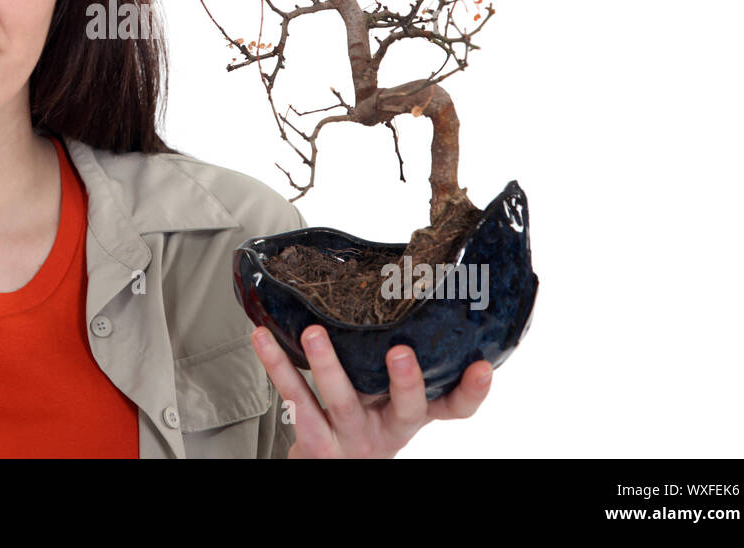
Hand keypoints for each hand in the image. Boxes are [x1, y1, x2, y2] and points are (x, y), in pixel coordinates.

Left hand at [251, 324, 492, 457]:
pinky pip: (295, 397)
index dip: (471, 391)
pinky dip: (276, 364)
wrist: (328, 463)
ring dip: (327, 365)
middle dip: (406, 381)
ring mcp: (352, 437)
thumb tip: (406, 280)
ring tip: (314, 333)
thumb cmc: (363, 416)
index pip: (454, 408)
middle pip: (406, 408)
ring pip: (342, 401)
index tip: (482, 366)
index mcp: (412, 415)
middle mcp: (389, 429)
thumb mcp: (388, 396)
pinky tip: (261, 336)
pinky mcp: (315, 440)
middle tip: (401, 352)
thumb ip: (398, 357)